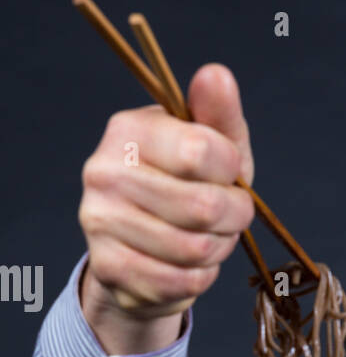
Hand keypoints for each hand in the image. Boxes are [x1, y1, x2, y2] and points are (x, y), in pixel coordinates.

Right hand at [78, 64, 254, 347]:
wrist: (145, 247)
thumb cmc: (190, 185)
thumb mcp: (214, 144)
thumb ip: (219, 112)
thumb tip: (216, 74)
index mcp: (130, 131)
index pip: (202, 151)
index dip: (231, 170)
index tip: (228, 173)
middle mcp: (104, 172)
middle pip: (204, 207)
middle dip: (233, 217)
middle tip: (228, 215)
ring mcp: (99, 221)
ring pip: (196, 249)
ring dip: (218, 249)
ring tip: (209, 237)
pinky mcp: (107, 267)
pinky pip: (181, 282)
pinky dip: (200, 277)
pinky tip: (190, 263)